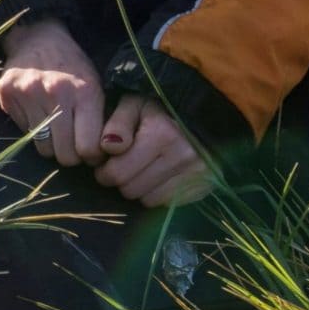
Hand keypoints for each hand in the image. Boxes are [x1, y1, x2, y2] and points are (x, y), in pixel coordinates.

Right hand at [0, 18, 105, 165]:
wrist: (39, 36)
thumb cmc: (73, 66)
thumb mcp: (95, 86)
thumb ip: (99, 120)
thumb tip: (99, 159)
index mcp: (85, 91)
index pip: (88, 148)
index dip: (91, 156)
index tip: (91, 151)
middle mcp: (56, 92)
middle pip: (65, 154)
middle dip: (71, 155)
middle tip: (73, 144)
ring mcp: (29, 93)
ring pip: (43, 148)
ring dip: (51, 144)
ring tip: (55, 128)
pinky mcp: (8, 93)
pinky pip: (24, 132)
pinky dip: (33, 129)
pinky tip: (37, 112)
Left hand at [94, 97, 211, 206]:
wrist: (204, 115)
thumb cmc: (159, 110)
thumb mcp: (133, 105)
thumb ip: (117, 124)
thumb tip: (108, 147)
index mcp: (162, 133)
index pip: (117, 173)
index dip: (104, 171)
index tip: (106, 164)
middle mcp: (182, 155)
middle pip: (131, 191)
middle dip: (121, 180)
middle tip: (124, 166)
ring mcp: (196, 173)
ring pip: (148, 201)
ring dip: (140, 188)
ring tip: (143, 169)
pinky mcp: (203, 186)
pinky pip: (167, 204)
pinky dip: (158, 193)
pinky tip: (160, 175)